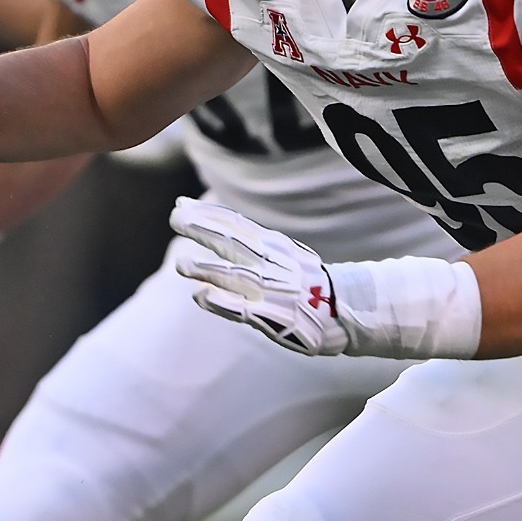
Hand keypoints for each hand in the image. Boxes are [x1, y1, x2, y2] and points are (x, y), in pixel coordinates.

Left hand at [169, 197, 348, 356]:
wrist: (346, 309)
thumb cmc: (307, 282)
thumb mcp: (285, 253)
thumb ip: (253, 242)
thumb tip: (216, 223)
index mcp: (274, 246)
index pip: (237, 224)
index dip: (208, 214)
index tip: (181, 204)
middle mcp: (272, 264)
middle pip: (234, 243)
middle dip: (204, 230)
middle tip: (175, 219)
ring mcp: (273, 290)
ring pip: (236, 276)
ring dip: (208, 269)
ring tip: (181, 264)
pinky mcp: (275, 316)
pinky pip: (244, 309)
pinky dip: (222, 302)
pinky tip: (201, 296)